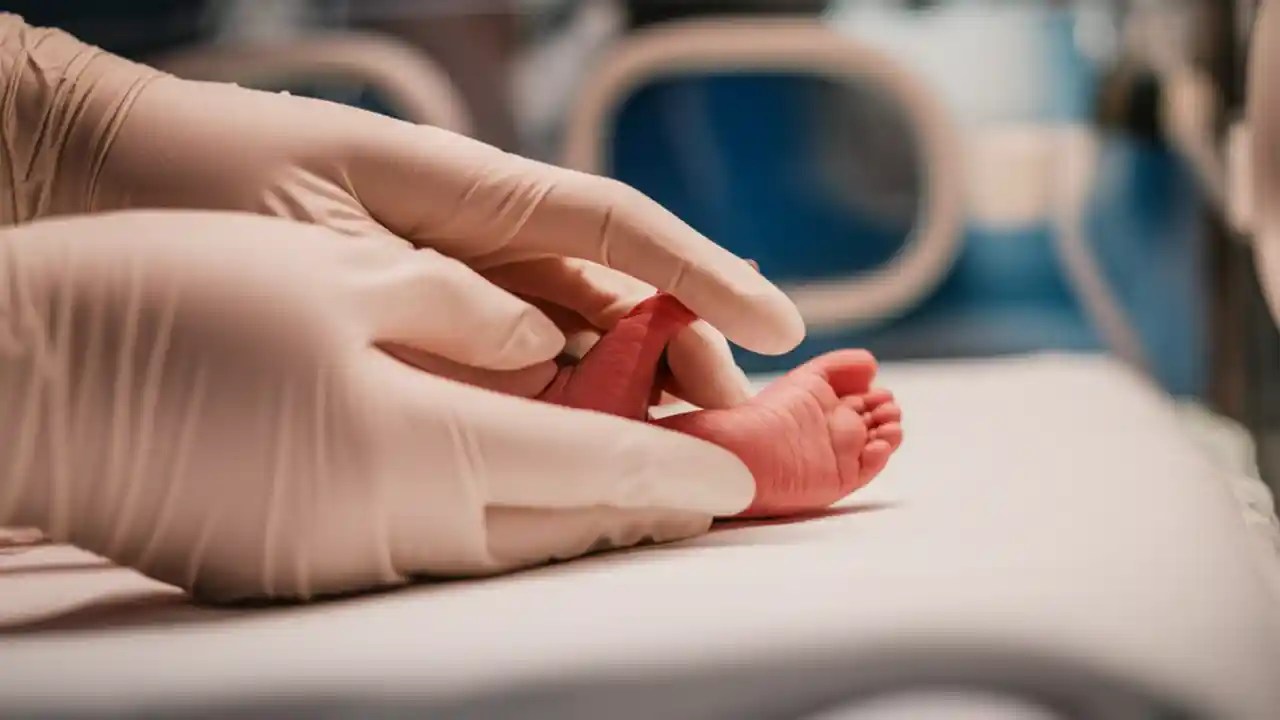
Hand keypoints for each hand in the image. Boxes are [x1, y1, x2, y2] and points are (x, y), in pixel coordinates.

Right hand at [0, 211, 754, 601]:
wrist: (22, 379)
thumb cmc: (173, 302)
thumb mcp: (336, 273)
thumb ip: (462, 314)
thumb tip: (541, 345)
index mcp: (421, 449)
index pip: (595, 469)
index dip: (681, 472)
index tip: (743, 479)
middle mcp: (396, 530)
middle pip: (560, 526)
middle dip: (643, 505)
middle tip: (706, 479)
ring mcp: (342, 563)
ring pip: (503, 546)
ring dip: (574, 516)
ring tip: (633, 481)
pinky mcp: (296, 570)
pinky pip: (432, 550)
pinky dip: (494, 520)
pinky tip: (512, 487)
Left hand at [1, 14, 804, 407]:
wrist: (110, 176)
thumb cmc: (213, 182)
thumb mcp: (327, 240)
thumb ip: (437, 300)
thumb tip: (548, 366)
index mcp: (470, 186)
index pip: (616, 227)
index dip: (705, 274)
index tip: (779, 324)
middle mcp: (479, 231)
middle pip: (613, 289)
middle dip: (683, 352)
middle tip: (729, 424)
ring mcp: (457, 275)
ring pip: (573, 331)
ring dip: (629, 387)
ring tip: (678, 449)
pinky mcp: (426, 319)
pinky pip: (511, 361)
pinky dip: (556, 401)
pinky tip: (585, 444)